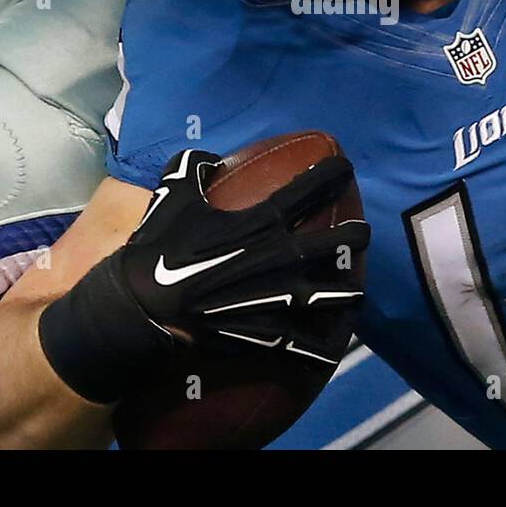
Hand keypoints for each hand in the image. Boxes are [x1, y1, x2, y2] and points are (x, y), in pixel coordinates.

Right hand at [39, 149, 369, 403]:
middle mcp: (278, 258)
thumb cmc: (159, 245)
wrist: (143, 305)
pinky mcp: (266, 333)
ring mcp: (276, 298)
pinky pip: (302, 344)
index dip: (332, 176)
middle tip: (363, 232)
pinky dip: (319, 347)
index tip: (347, 169)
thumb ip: (195, 166)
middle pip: (335, 244)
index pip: (309, 190)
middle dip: (356, 236)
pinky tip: (331, 347)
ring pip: (330, 295)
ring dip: (349, 291)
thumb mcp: (172, 192)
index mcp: (260, 221)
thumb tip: (213, 158)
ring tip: (357, 289)